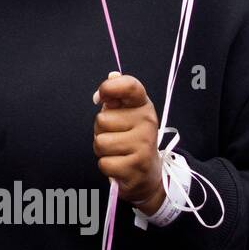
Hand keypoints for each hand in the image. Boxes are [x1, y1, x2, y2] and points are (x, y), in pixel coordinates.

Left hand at [92, 73, 162, 212]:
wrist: (148, 174)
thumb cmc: (130, 139)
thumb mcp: (125, 115)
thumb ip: (116, 96)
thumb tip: (112, 75)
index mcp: (143, 106)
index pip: (130, 86)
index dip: (109, 87)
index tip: (100, 96)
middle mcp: (147, 122)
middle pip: (102, 120)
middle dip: (101, 131)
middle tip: (116, 137)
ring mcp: (144, 145)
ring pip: (100, 142)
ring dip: (102, 150)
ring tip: (117, 152)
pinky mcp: (137, 166)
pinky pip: (104, 163)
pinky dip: (106, 166)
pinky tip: (120, 165)